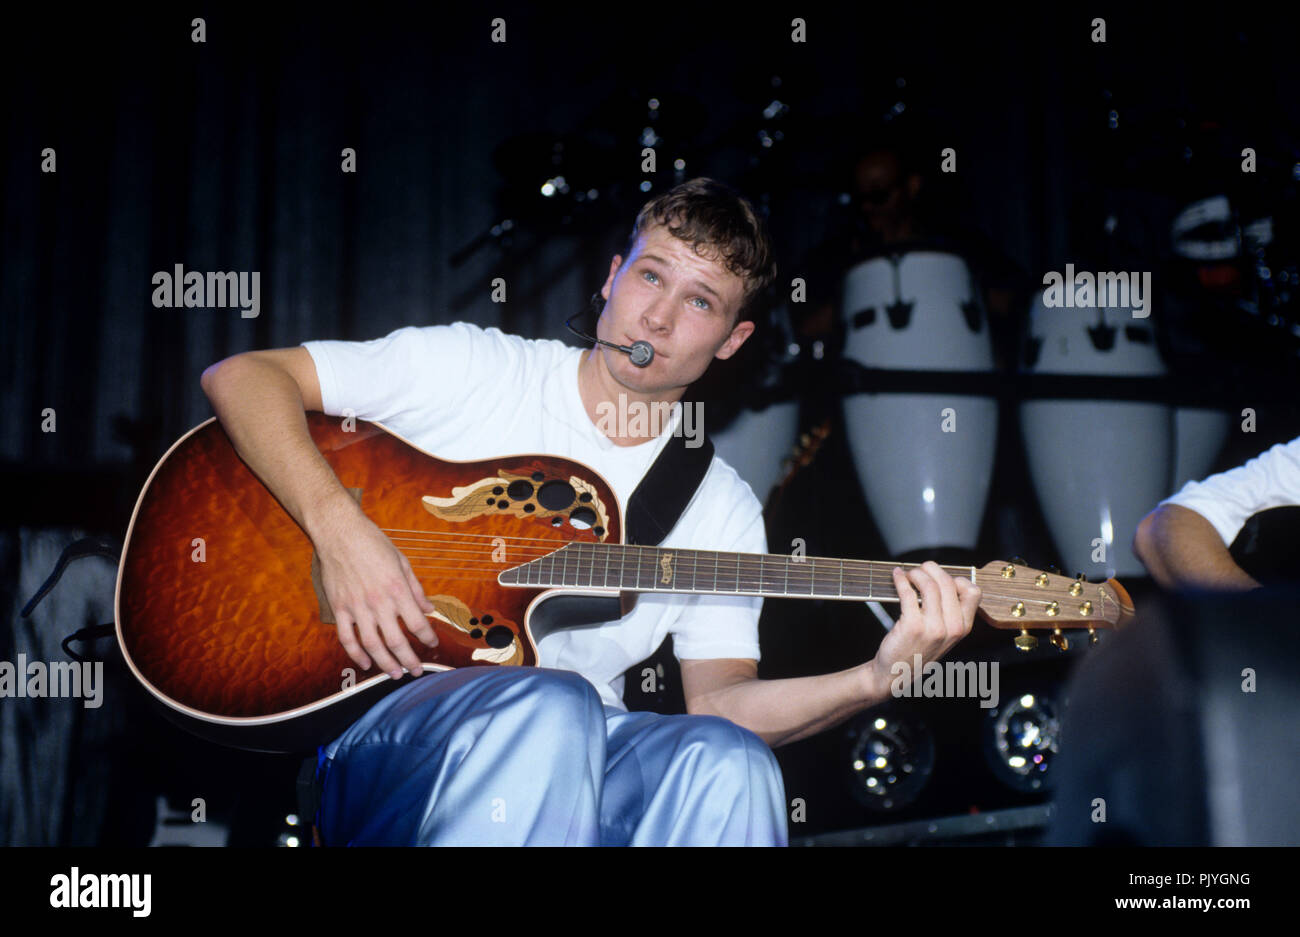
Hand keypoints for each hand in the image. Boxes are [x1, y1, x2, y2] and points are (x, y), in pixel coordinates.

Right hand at [314, 507, 437, 678]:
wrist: (339, 532)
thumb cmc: (372, 543)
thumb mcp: (402, 561)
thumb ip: (415, 589)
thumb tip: (429, 610)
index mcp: (397, 589)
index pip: (417, 623)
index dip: (427, 637)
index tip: (432, 644)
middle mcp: (378, 602)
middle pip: (396, 641)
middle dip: (409, 660)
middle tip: (416, 671)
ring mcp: (357, 607)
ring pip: (372, 645)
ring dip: (385, 663)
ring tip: (395, 674)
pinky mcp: (339, 608)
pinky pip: (347, 638)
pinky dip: (355, 654)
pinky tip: (365, 663)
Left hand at [864, 561, 980, 699]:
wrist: (894, 675)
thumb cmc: (917, 651)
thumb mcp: (944, 636)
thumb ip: (949, 613)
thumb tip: (940, 579)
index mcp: (963, 628)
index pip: (973, 592)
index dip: (956, 578)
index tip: (940, 578)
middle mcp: (952, 628)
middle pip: (948, 582)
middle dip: (931, 569)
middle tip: (920, 569)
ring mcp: (933, 628)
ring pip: (929, 585)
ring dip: (916, 573)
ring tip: (907, 574)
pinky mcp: (912, 626)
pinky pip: (908, 592)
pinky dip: (900, 579)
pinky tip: (896, 576)